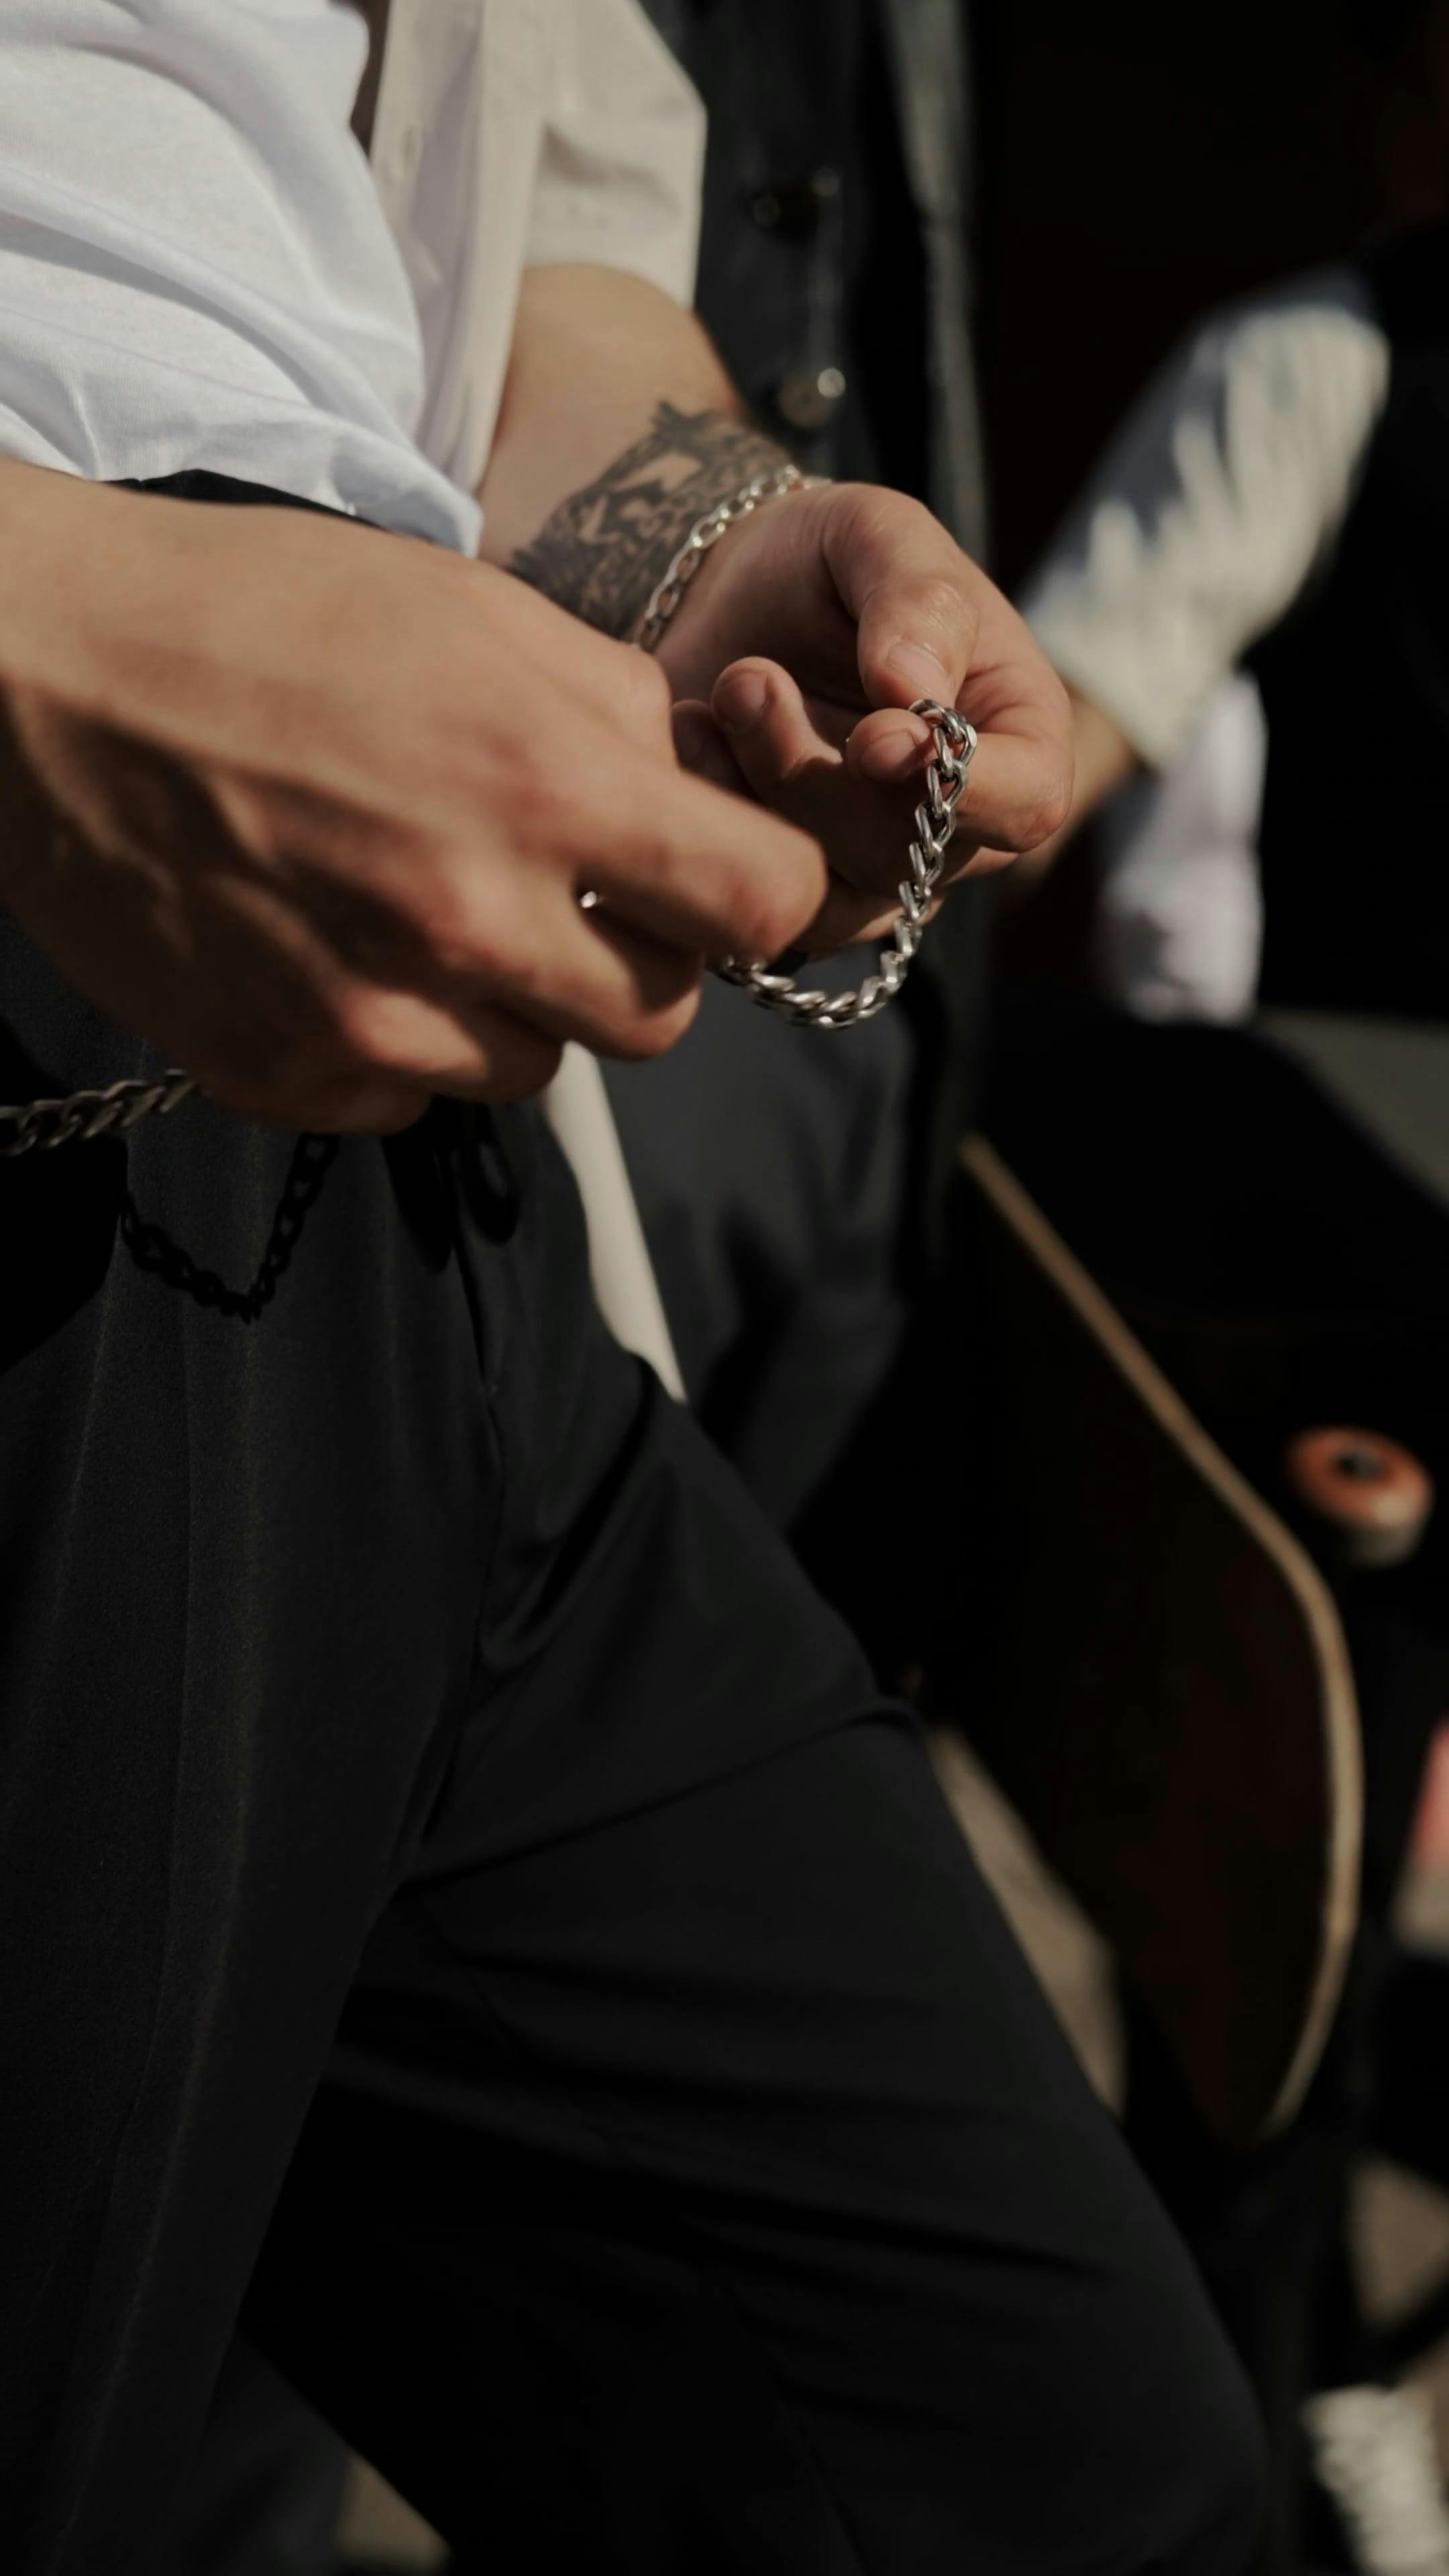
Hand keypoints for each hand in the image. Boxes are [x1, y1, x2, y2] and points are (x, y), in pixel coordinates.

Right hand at [0, 467, 824, 1129]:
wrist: (42, 677)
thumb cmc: (257, 614)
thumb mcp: (468, 605)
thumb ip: (614, 704)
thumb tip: (698, 789)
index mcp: (541, 783)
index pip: (763, 904)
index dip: (757, 889)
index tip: (718, 875)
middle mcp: (467, 922)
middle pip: (659, 1020)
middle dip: (635, 959)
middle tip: (560, 894)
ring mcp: (371, 1019)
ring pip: (536, 1070)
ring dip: (514, 1006)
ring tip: (421, 906)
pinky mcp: (283, 1074)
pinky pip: (411, 1099)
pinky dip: (400, 1043)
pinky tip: (336, 947)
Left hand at [657, 479, 1072, 951]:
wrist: (725, 596)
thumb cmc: (825, 562)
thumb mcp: (875, 534)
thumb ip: (916, 600)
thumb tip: (915, 695)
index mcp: (1013, 735)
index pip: (1027, 804)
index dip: (963, 789)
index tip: (876, 738)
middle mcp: (954, 824)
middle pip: (907, 859)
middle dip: (817, 779)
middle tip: (750, 680)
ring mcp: (868, 871)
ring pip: (827, 897)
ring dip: (759, 793)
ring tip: (720, 691)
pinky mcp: (787, 889)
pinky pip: (753, 896)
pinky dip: (711, 817)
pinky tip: (685, 732)